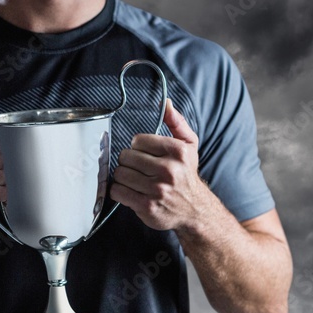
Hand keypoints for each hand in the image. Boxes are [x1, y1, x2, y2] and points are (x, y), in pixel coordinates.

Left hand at [110, 99, 210, 231]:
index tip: (143, 153)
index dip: (137, 147)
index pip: (138, 140)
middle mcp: (169, 170)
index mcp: (178, 152)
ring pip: (120, 174)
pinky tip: (130, 190)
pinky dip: (119, 191)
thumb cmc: (187, 175)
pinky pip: (117, 191)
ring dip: (123, 177)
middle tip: (137, 168)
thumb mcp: (189, 146)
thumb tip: (166, 103)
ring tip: (134, 179)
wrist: (195, 209)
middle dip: (128, 162)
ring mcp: (157, 189)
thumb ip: (177, 122)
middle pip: (126, 157)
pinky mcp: (146, 206)